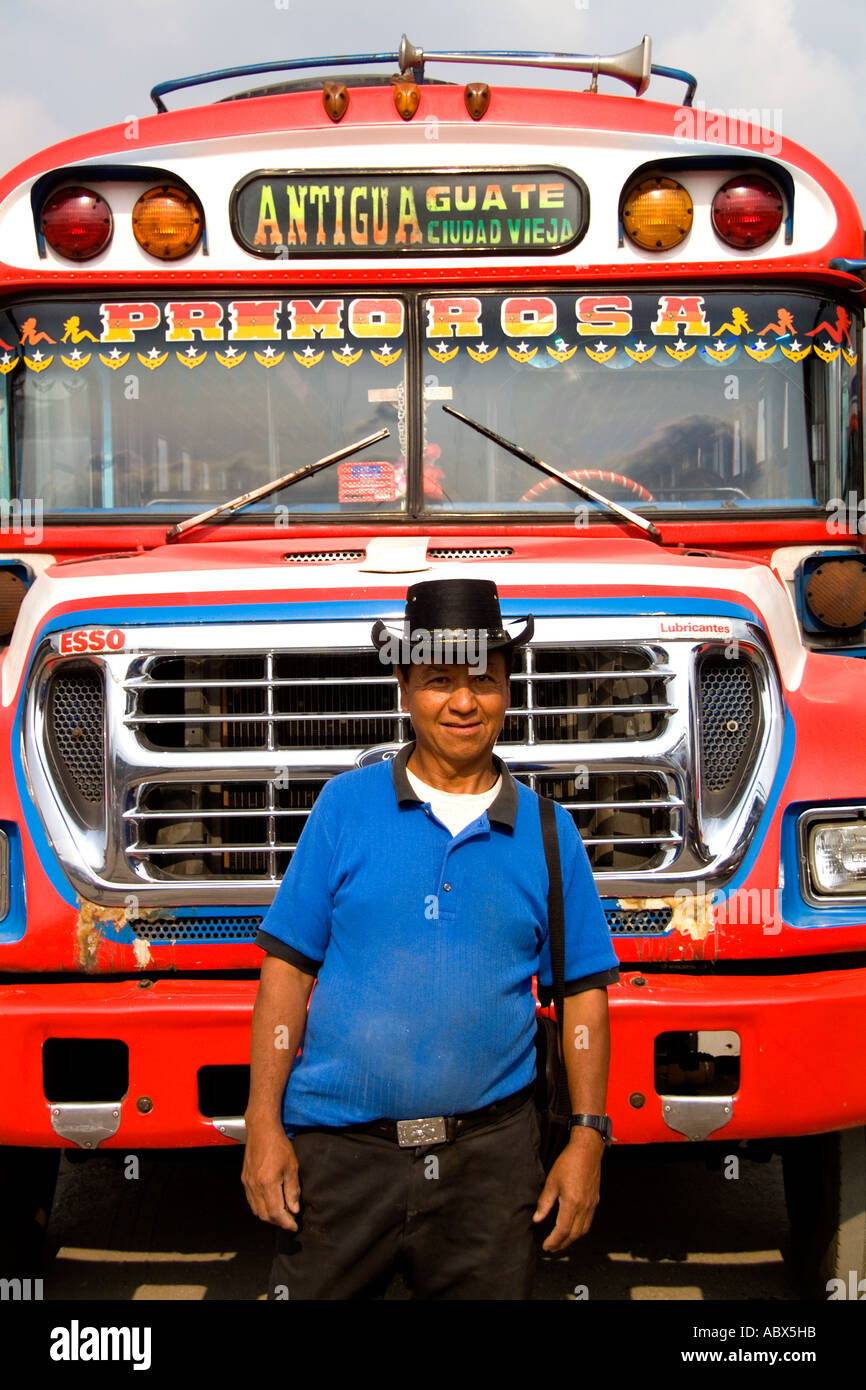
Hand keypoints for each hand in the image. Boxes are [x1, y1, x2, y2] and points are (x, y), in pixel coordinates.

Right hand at [241, 1119, 301, 1229]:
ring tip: (282, 1215)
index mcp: (268, 1183)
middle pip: (265, 1215)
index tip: (294, 1226)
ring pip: (257, 1210)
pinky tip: (270, 1204)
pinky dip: (261, 1208)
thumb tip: (294, 1210)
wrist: (261, 1130)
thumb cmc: (279, 1145)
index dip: (286, 1223)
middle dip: (278, 1222)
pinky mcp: (245, 1180)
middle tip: (290, 1222)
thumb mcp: (292, 1166)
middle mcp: (255, 1186)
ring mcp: (248, 1184)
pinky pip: (252, 1201)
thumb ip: (292, 1190)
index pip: (276, 1213)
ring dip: (269, 1217)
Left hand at [532, 1129, 603, 1251]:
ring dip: (572, 1239)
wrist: (587, 1150)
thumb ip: (545, 1203)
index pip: (562, 1230)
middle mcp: (584, 1207)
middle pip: (574, 1234)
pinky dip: (580, 1230)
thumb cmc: (569, 1162)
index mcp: (572, 1203)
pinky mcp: (594, 1201)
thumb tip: (537, 1218)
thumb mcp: (552, 1182)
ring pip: (583, 1230)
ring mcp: (591, 1205)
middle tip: (552, 1248)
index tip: (546, 1246)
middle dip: (562, 1244)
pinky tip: (573, 1228)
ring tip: (561, 1242)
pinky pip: (588, 1222)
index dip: (553, 1241)